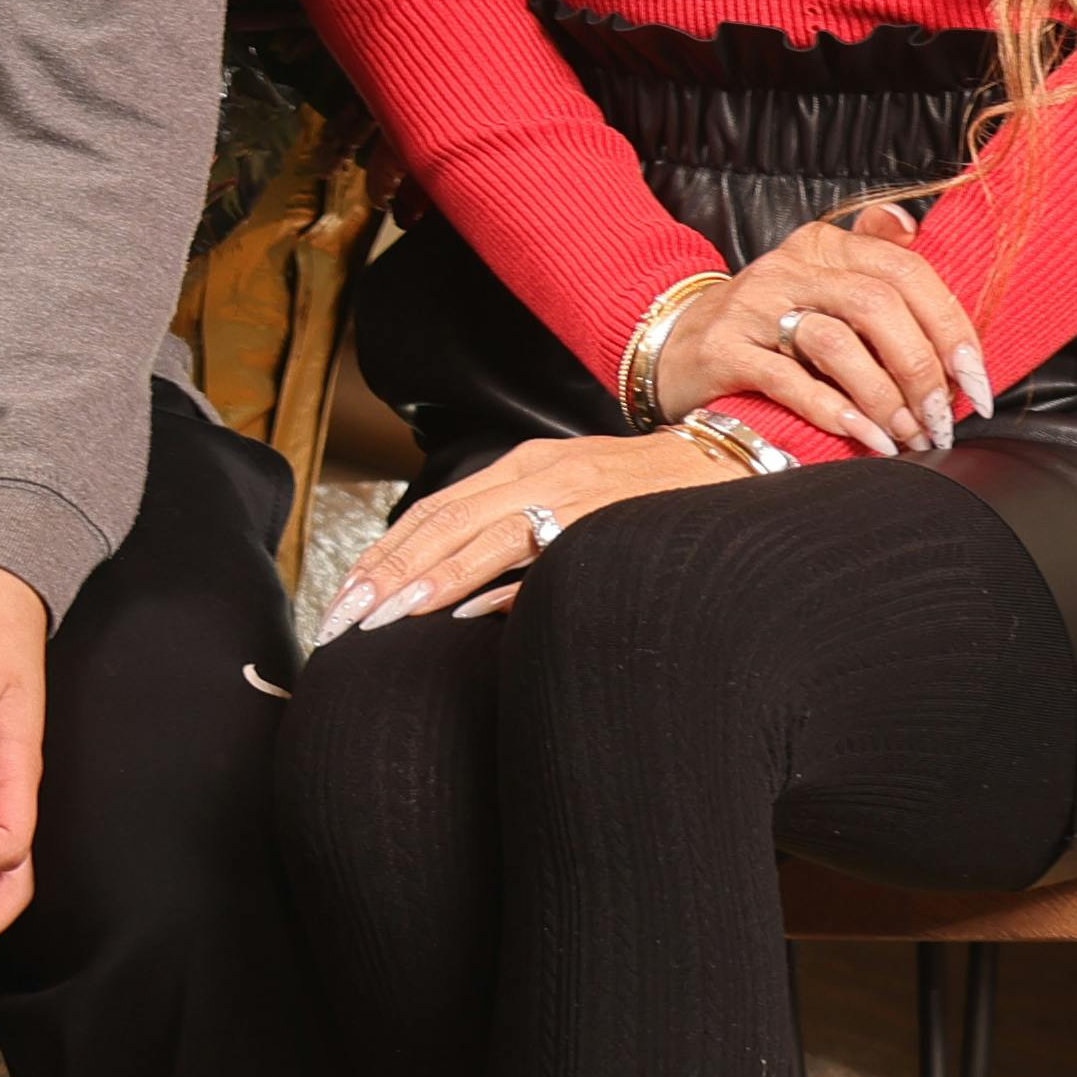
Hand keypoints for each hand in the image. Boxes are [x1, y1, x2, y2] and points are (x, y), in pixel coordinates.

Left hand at [324, 420, 760, 637]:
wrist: (737, 457)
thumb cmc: (648, 497)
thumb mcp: (571, 505)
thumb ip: (517, 543)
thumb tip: (459, 605)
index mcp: (520, 468)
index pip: (429, 512)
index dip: (379, 554)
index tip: (341, 598)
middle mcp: (537, 472)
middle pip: (438, 521)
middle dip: (381, 571)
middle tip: (339, 618)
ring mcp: (573, 490)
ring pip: (478, 533)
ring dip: (425, 579)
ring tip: (380, 617)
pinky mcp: (608, 514)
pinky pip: (543, 547)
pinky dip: (500, 577)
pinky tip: (463, 609)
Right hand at [647, 203, 982, 458]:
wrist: (673, 344)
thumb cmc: (769, 324)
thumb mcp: (821, 280)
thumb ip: (872, 257)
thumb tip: (912, 226)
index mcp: (823, 245)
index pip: (906, 271)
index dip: (952, 328)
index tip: (975, 382)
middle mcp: (787, 268)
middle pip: (877, 305)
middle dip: (921, 369)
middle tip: (941, 418)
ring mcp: (751, 307)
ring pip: (836, 343)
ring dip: (884, 397)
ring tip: (905, 434)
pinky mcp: (723, 351)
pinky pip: (790, 381)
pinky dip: (836, 413)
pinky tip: (864, 436)